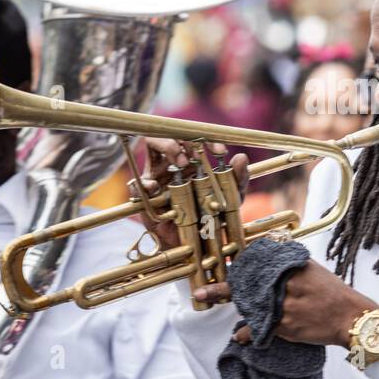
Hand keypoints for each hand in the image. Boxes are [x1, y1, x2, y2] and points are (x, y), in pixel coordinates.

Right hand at [133, 139, 249, 250]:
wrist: (196, 244)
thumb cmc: (211, 216)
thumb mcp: (231, 199)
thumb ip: (237, 180)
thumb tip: (240, 157)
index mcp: (192, 160)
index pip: (195, 138)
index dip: (207, 138)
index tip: (220, 151)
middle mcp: (173, 162)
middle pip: (173, 133)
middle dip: (185, 139)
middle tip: (196, 155)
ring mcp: (157, 176)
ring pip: (152, 145)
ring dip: (167, 146)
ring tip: (181, 163)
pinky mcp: (145, 196)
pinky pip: (137, 183)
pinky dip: (144, 183)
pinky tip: (155, 188)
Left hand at [193, 259, 373, 347]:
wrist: (351, 317)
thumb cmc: (332, 292)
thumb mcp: (311, 269)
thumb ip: (289, 263)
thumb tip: (270, 250)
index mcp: (291, 268)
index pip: (258, 265)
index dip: (236, 268)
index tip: (220, 268)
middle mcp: (286, 285)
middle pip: (248, 288)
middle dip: (221, 290)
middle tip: (200, 293)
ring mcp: (284, 306)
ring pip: (251, 309)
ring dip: (235, 309)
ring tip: (211, 303)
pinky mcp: (285, 326)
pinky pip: (259, 329)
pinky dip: (247, 333)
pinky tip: (238, 335)